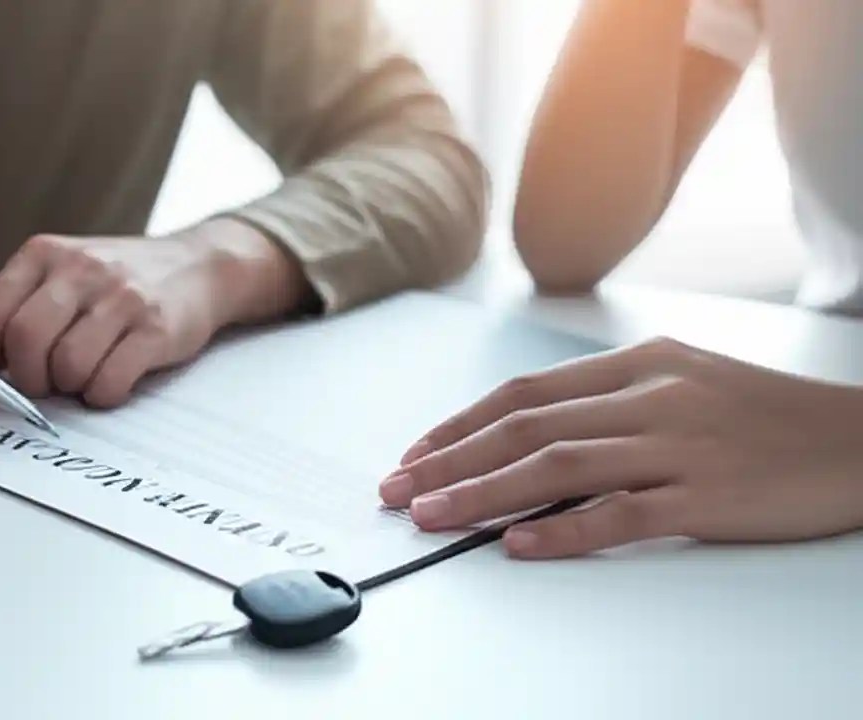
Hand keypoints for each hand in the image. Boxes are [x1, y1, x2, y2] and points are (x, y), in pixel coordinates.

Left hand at [0, 219, 309, 409]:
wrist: (198, 265)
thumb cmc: (118, 282)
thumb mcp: (63, 273)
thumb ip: (18, 306)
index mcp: (44, 254)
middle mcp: (80, 268)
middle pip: (26, 341)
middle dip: (30, 378)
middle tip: (46, 383)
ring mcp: (121, 296)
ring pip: (68, 365)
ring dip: (70, 387)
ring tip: (84, 376)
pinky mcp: (156, 327)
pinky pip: (110, 381)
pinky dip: (103, 394)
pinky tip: (111, 381)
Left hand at [379, 338, 862, 557]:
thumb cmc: (767, 417)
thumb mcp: (684, 383)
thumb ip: (609, 404)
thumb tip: (528, 438)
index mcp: (639, 365)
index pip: (524, 394)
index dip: (460, 425)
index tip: (415, 452)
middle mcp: (650, 397)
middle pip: (525, 427)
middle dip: (450, 459)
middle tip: (399, 488)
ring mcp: (679, 445)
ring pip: (558, 467)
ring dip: (483, 493)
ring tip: (431, 514)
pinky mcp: (708, 495)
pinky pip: (620, 515)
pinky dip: (562, 532)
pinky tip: (517, 545)